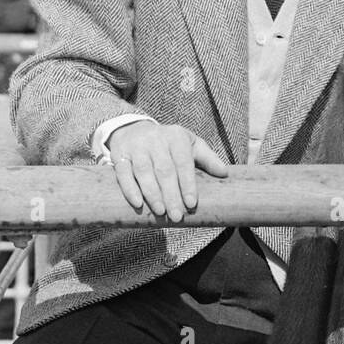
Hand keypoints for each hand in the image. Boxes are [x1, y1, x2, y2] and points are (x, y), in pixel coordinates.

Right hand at [107, 121, 228, 220]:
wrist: (133, 128)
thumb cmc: (168, 143)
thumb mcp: (190, 144)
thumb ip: (208, 158)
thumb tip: (224, 174)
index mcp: (176, 138)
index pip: (183, 163)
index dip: (187, 184)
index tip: (191, 204)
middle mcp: (156, 141)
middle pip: (164, 171)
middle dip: (171, 195)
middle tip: (177, 215)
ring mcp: (136, 148)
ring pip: (144, 172)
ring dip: (152, 194)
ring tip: (161, 212)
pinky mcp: (119, 155)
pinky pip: (122, 173)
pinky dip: (129, 189)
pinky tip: (137, 203)